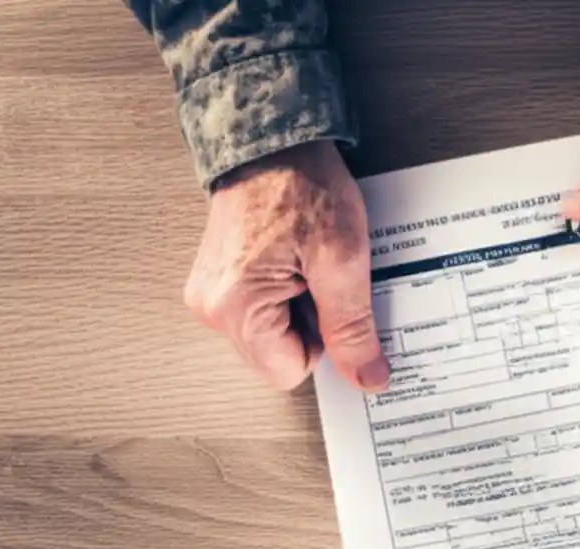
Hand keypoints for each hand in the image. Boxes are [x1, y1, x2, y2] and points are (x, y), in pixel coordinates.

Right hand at [183, 141, 389, 391]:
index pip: (291, 371)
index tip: (333, 297)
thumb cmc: (302, 186)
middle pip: (279, 354)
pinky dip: (290, 291)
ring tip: (310, 259)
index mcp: (234, 309)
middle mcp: (211, 308)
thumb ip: (352, 328)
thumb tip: (368, 379)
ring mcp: (212, 293)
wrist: (272, 138)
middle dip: (313, 323)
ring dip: (303, 305)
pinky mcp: (222, 278)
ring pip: (275, 332)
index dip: (325, 341)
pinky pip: (265, 308)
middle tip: (323, 273)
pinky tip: (298, 256)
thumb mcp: (342, 260)